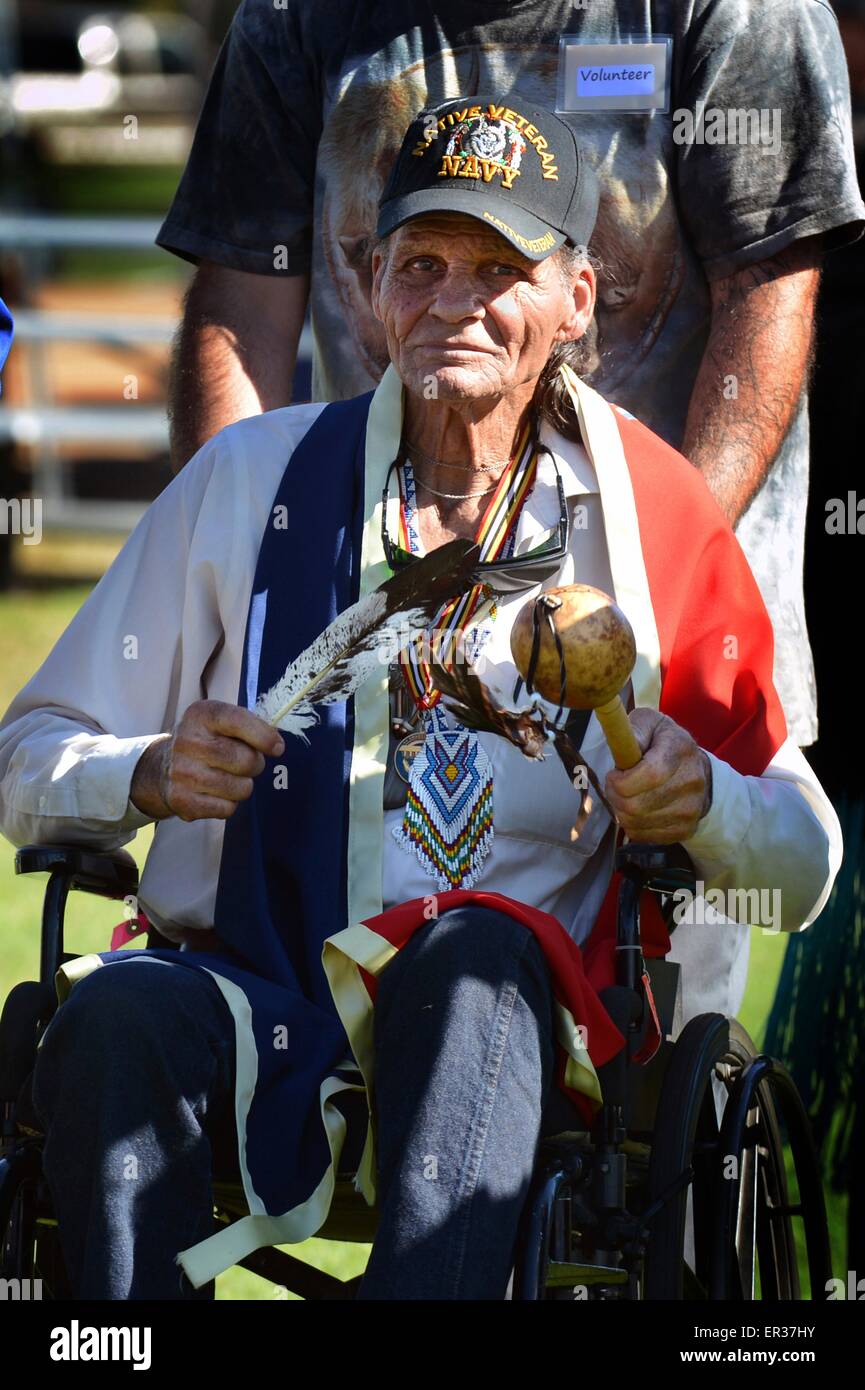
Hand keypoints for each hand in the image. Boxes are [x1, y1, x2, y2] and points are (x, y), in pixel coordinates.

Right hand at [130, 700, 283, 821]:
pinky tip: (216, 793)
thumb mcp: (222, 723)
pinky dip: (229, 804)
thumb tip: (275, 745)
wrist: (163, 767)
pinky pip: (227, 808)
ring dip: (243, 786)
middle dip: (255, 764)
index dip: (263, 735)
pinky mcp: (181, 799)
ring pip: (240, 788)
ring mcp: (181, 772)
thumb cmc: (206, 742)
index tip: (277, 748)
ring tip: (229, 777)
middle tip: (247, 763)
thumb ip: (250, 727)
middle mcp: (186, 741)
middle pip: (244, 760)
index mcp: (200, 715)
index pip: (237, 720)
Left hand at [604, 708, 711, 843]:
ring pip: (637, 822)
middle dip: (615, 796)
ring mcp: (691, 809)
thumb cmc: (664, 744)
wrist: (697, 770)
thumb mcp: (650, 725)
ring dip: (621, 811)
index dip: (622, 780)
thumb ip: (634, 730)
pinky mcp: (685, 829)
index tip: (614, 774)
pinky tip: (636, 810)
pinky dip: (632, 825)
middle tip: (614, 786)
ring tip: (625, 796)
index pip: (651, 774)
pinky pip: (644, 836)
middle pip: (637, 804)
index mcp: (680, 749)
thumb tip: (624, 745)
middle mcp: (691, 781)